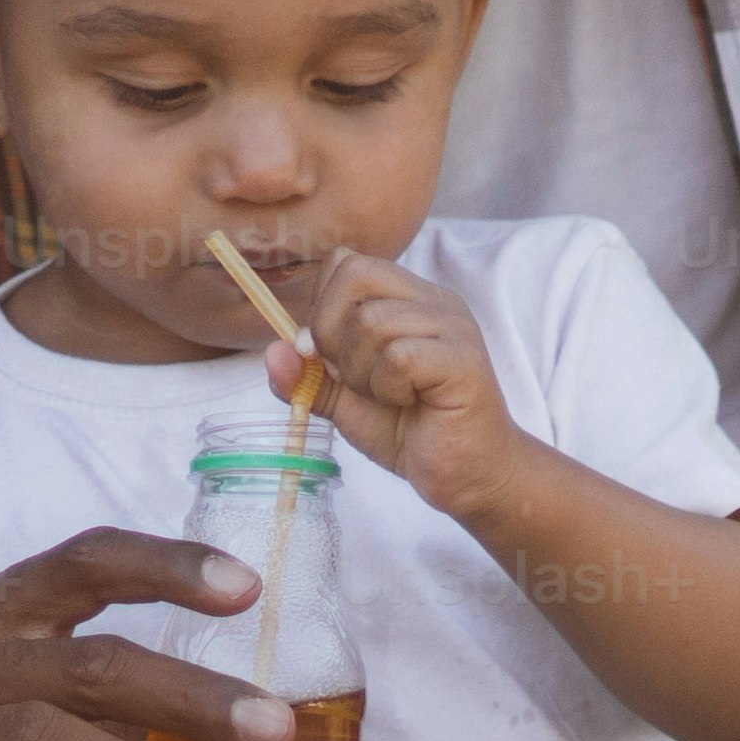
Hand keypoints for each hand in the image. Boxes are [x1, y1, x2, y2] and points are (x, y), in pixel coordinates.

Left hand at [264, 245, 517, 523]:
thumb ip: (308, 377)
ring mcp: (454, 327)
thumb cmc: (412, 432)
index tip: (330, 358)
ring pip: (373, 320)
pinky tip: (410, 404)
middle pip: (355, 273)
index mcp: (409, 299)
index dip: (323, 308)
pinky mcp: (464, 362)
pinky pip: (400, 357)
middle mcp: (434, 301)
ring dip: (361, 371)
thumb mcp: (346, 403)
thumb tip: (271, 354)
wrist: (468, 477)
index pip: (346, 262)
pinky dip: (388, 388)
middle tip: (353, 378)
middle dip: (332, 331)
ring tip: (388, 396)